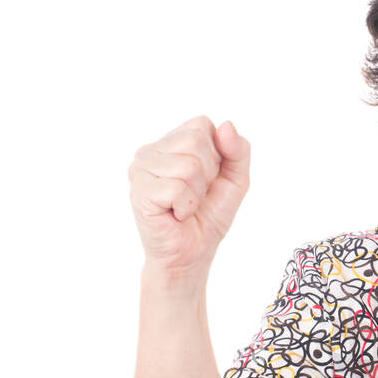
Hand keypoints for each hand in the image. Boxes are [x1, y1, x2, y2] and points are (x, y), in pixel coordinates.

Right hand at [128, 116, 250, 277]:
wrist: (192, 253)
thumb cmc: (208, 216)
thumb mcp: (236, 179)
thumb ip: (238, 150)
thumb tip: (226, 125)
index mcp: (172, 141)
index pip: (202, 124)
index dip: (217, 155)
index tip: (208, 178)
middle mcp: (151, 149)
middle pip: (195, 141)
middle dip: (208, 174)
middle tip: (196, 195)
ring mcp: (140, 168)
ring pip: (188, 165)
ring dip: (197, 193)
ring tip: (185, 206)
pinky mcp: (139, 190)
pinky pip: (177, 188)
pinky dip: (186, 206)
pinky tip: (176, 214)